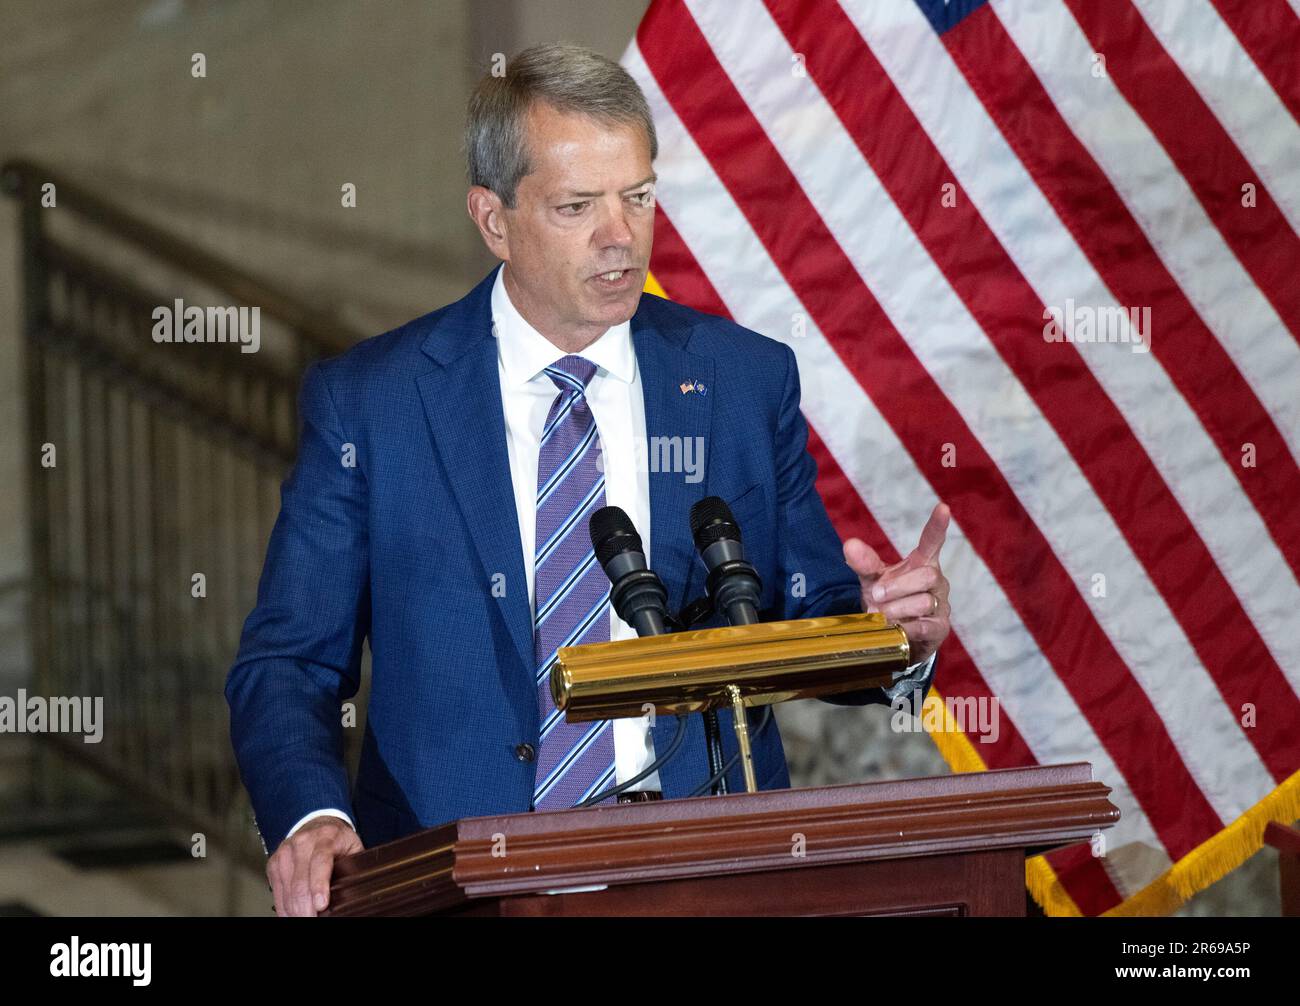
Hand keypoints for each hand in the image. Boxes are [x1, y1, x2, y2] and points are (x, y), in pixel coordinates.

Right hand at [267, 815, 362, 916]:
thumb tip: (357, 892)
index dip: (319, 886)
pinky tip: (293, 915)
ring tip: (306, 918)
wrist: (316, 823)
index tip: (321, 905)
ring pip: (287, 891)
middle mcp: (302, 843)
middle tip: (315, 920)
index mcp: (326, 837)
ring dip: (295, 910)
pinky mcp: (274, 863)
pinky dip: (285, 908)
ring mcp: (285, 852)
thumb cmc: (337, 840)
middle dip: (307, 908)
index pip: (320, 862)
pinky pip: (277, 892)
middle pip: (300, 883)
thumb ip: (354, 867)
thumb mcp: (353, 848)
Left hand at [842, 502, 950, 665]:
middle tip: (875, 595)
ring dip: (897, 609)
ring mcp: (941, 604)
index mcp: (921, 563)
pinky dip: (908, 627)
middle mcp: (936, 580)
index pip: (932, 541)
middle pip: (927, 575)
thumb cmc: (888, 599)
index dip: (938, 526)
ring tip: (880, 614)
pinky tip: (896, 628)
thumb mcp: (873, 579)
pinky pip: (928, 626)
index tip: (943, 507)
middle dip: (898, 586)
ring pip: (925, 601)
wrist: (895, 633)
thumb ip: (864, 563)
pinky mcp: (940, 628)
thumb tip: (849, 545)